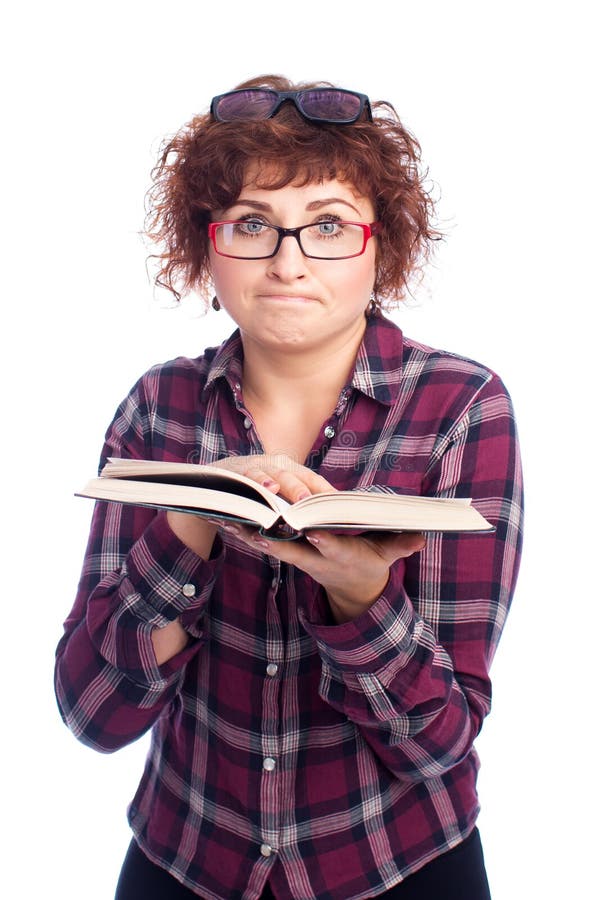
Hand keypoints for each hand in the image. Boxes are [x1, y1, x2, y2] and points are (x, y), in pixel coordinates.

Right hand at [211, 453, 333, 502]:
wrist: (212, 482)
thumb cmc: (251, 490)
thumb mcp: (274, 490)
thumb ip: (292, 500)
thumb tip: (321, 518)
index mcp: (288, 468)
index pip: (312, 479)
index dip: (326, 491)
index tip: (342, 506)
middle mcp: (274, 465)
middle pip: (295, 476)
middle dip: (307, 490)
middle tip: (318, 505)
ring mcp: (255, 467)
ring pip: (273, 476)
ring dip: (285, 486)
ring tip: (297, 498)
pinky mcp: (236, 472)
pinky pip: (247, 478)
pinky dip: (257, 484)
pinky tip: (266, 492)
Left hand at [221, 523, 425, 623]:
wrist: (351, 588)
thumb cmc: (370, 563)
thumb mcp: (387, 556)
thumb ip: (400, 545)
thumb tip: (420, 537)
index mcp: (339, 557)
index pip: (330, 549)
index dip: (322, 542)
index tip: (313, 532)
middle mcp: (314, 558)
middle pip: (289, 549)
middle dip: (271, 537)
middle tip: (251, 524)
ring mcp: (297, 558)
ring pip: (268, 545)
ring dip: (246, 532)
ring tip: (225, 516)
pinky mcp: (285, 553)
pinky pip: (260, 541)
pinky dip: (242, 531)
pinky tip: (223, 517)